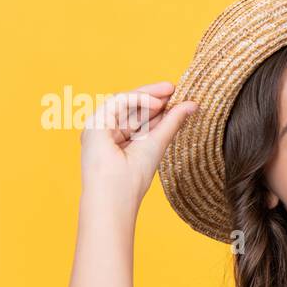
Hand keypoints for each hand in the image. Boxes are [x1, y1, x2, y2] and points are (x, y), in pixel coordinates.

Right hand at [80, 80, 196, 211]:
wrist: (114, 197)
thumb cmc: (131, 180)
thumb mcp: (157, 144)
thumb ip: (172, 123)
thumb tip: (192, 105)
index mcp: (118, 138)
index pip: (138, 115)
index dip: (156, 104)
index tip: (177, 95)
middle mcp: (105, 131)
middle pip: (130, 106)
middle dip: (153, 96)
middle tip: (174, 88)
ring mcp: (98, 127)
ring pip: (124, 101)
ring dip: (147, 95)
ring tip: (168, 92)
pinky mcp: (94, 124)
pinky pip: (117, 103)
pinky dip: (137, 100)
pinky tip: (157, 102)